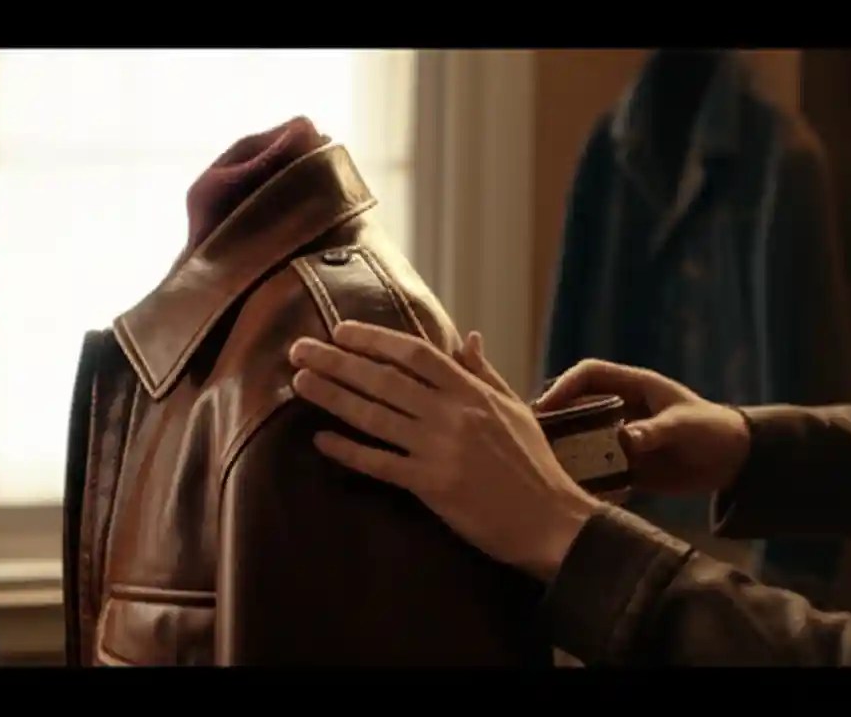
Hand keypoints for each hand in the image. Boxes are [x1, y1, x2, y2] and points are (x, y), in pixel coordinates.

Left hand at [288, 321, 601, 581]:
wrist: (550, 520)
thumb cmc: (534, 465)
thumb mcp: (515, 409)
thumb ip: (484, 373)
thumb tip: (468, 337)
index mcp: (472, 393)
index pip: (416, 354)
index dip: (375, 339)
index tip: (341, 330)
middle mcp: (452, 415)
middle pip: (384, 379)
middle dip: (338, 361)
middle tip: (300, 348)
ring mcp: (439, 449)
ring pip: (375, 416)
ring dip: (333, 397)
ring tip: (300, 382)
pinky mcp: (431, 486)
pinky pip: (380, 463)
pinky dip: (349, 451)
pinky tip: (321, 439)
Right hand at [534, 359, 750, 495]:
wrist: (734, 462)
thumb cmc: (712, 429)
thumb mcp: (684, 426)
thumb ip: (654, 432)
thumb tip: (624, 440)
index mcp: (632, 387)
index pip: (588, 375)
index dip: (564, 386)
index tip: (545, 406)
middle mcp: (620, 410)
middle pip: (576, 408)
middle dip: (554, 421)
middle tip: (533, 440)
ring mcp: (620, 437)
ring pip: (582, 440)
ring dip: (567, 453)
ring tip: (548, 468)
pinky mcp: (626, 464)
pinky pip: (599, 470)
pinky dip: (588, 480)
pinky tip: (579, 492)